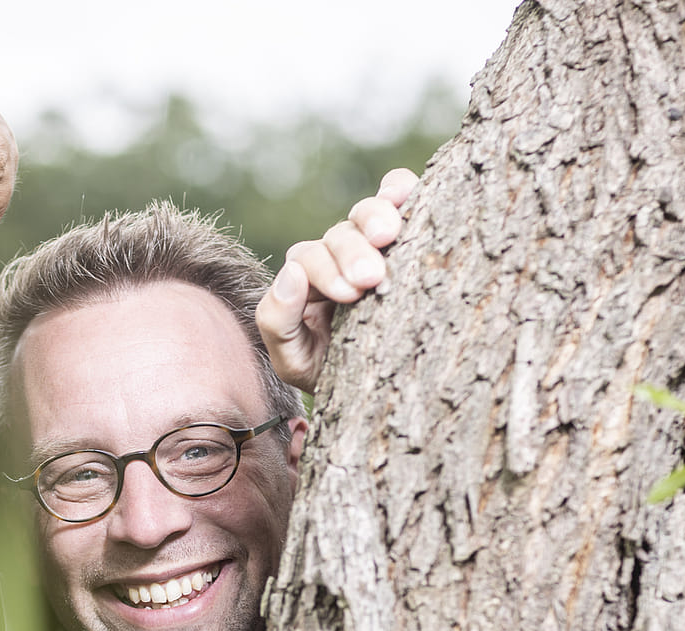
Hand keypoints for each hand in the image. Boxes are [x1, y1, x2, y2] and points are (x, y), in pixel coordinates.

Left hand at [255, 168, 417, 392]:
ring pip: (364, 213)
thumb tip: (291, 274)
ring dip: (375, 217)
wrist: (376, 388)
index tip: (350, 294)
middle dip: (352, 253)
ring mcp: (371, 242)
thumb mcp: (294, 360)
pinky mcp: (406, 235)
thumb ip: (277, 322)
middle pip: (337, 235)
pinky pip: (396, 195)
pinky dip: (400, 188)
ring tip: (388, 235)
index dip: (325, 271)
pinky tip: (408, 193)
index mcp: (307, 279)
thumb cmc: (332, 372)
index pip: (308, 259)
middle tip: (370, 278)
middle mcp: (336, 254)